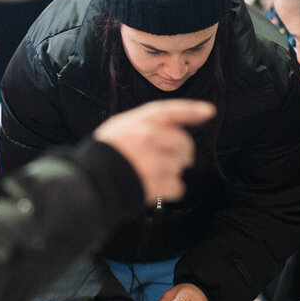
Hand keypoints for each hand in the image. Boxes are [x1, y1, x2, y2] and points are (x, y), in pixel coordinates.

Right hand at [93, 100, 215, 203]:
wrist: (91, 181)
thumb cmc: (103, 155)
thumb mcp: (118, 128)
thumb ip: (142, 126)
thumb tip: (167, 129)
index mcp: (139, 122)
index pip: (172, 111)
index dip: (192, 110)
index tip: (209, 111)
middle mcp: (150, 138)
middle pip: (183, 142)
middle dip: (183, 152)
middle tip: (176, 159)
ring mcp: (154, 160)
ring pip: (180, 166)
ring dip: (170, 172)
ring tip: (150, 175)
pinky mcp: (157, 183)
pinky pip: (178, 187)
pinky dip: (169, 190)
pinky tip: (154, 188)